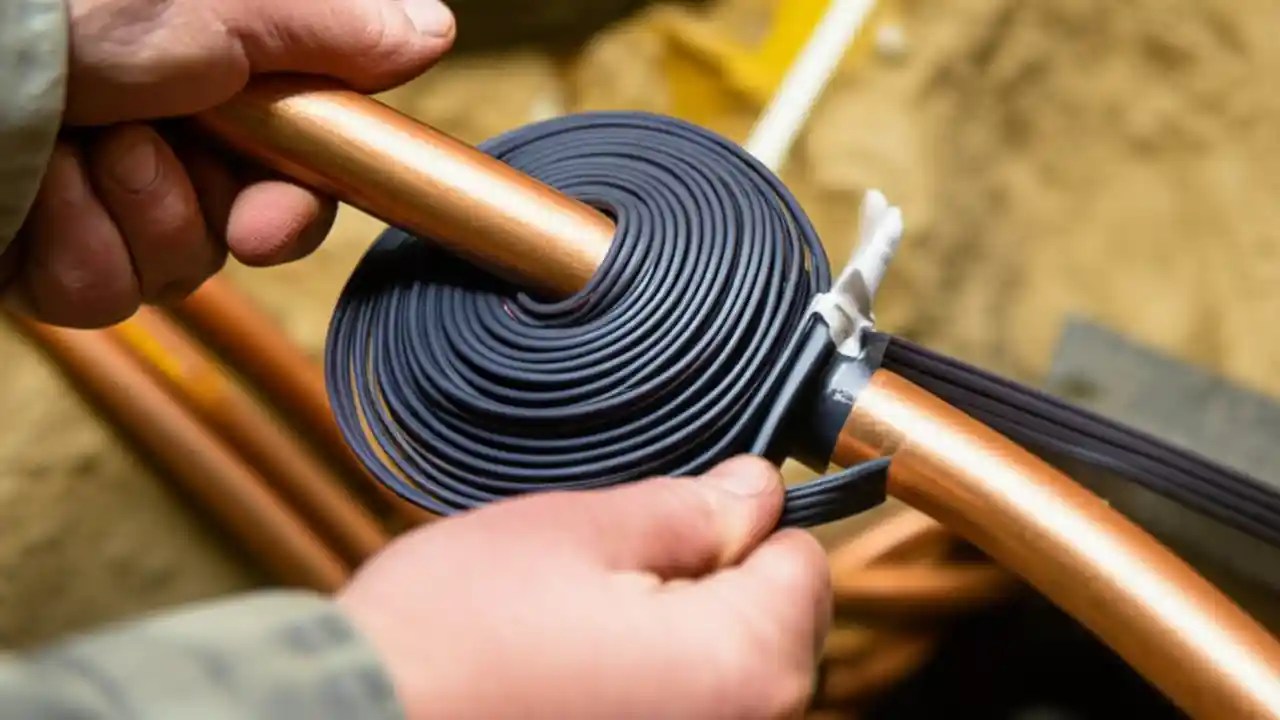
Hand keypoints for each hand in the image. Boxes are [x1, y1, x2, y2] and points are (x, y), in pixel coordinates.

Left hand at [6, 0, 454, 326]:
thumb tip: (431, 28)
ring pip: (174, 270)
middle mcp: (157, 129)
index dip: (299, 200)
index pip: (299, 153)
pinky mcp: (42, 248)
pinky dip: (71, 252)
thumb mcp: (193, 8)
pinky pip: (100, 298)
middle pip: (240, 224)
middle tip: (151, 159)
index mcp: (198, 66)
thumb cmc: (39, 14)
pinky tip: (33, 201)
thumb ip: (314, 29)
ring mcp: (97, 192)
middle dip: (198, 207)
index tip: (273, 217)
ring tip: (77, 153)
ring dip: (130, 220)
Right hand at [339, 456, 831, 719]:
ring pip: (726, 671)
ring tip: (581, 619)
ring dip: (676, 634)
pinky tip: (573, 670)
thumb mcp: (581, 530)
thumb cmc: (456, 635)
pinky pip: (683, 711)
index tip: (691, 511)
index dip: (747, 521)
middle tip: (615, 564)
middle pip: (776, 625)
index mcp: (746, 664)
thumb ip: (691, 510)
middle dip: (717, 582)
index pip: (806, 562)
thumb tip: (756, 490)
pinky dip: (648, 685)